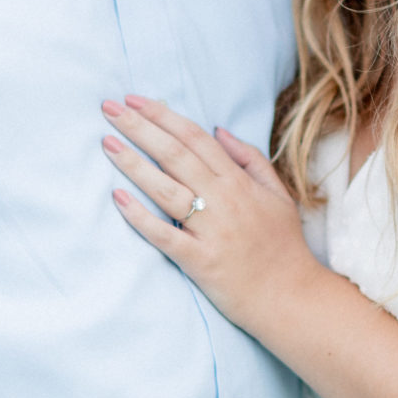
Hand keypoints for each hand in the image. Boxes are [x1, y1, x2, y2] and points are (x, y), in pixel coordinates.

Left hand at [102, 96, 319, 338]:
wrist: (291, 297)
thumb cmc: (283, 246)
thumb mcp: (277, 194)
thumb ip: (250, 159)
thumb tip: (219, 130)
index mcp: (239, 181)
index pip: (194, 137)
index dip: (162, 115)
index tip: (134, 99)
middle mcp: (223, 200)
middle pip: (174, 154)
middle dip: (139, 127)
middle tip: (108, 109)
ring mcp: (210, 230)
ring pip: (165, 189)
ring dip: (133, 163)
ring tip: (106, 143)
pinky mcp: (199, 260)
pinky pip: (163, 234)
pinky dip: (139, 216)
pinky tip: (117, 198)